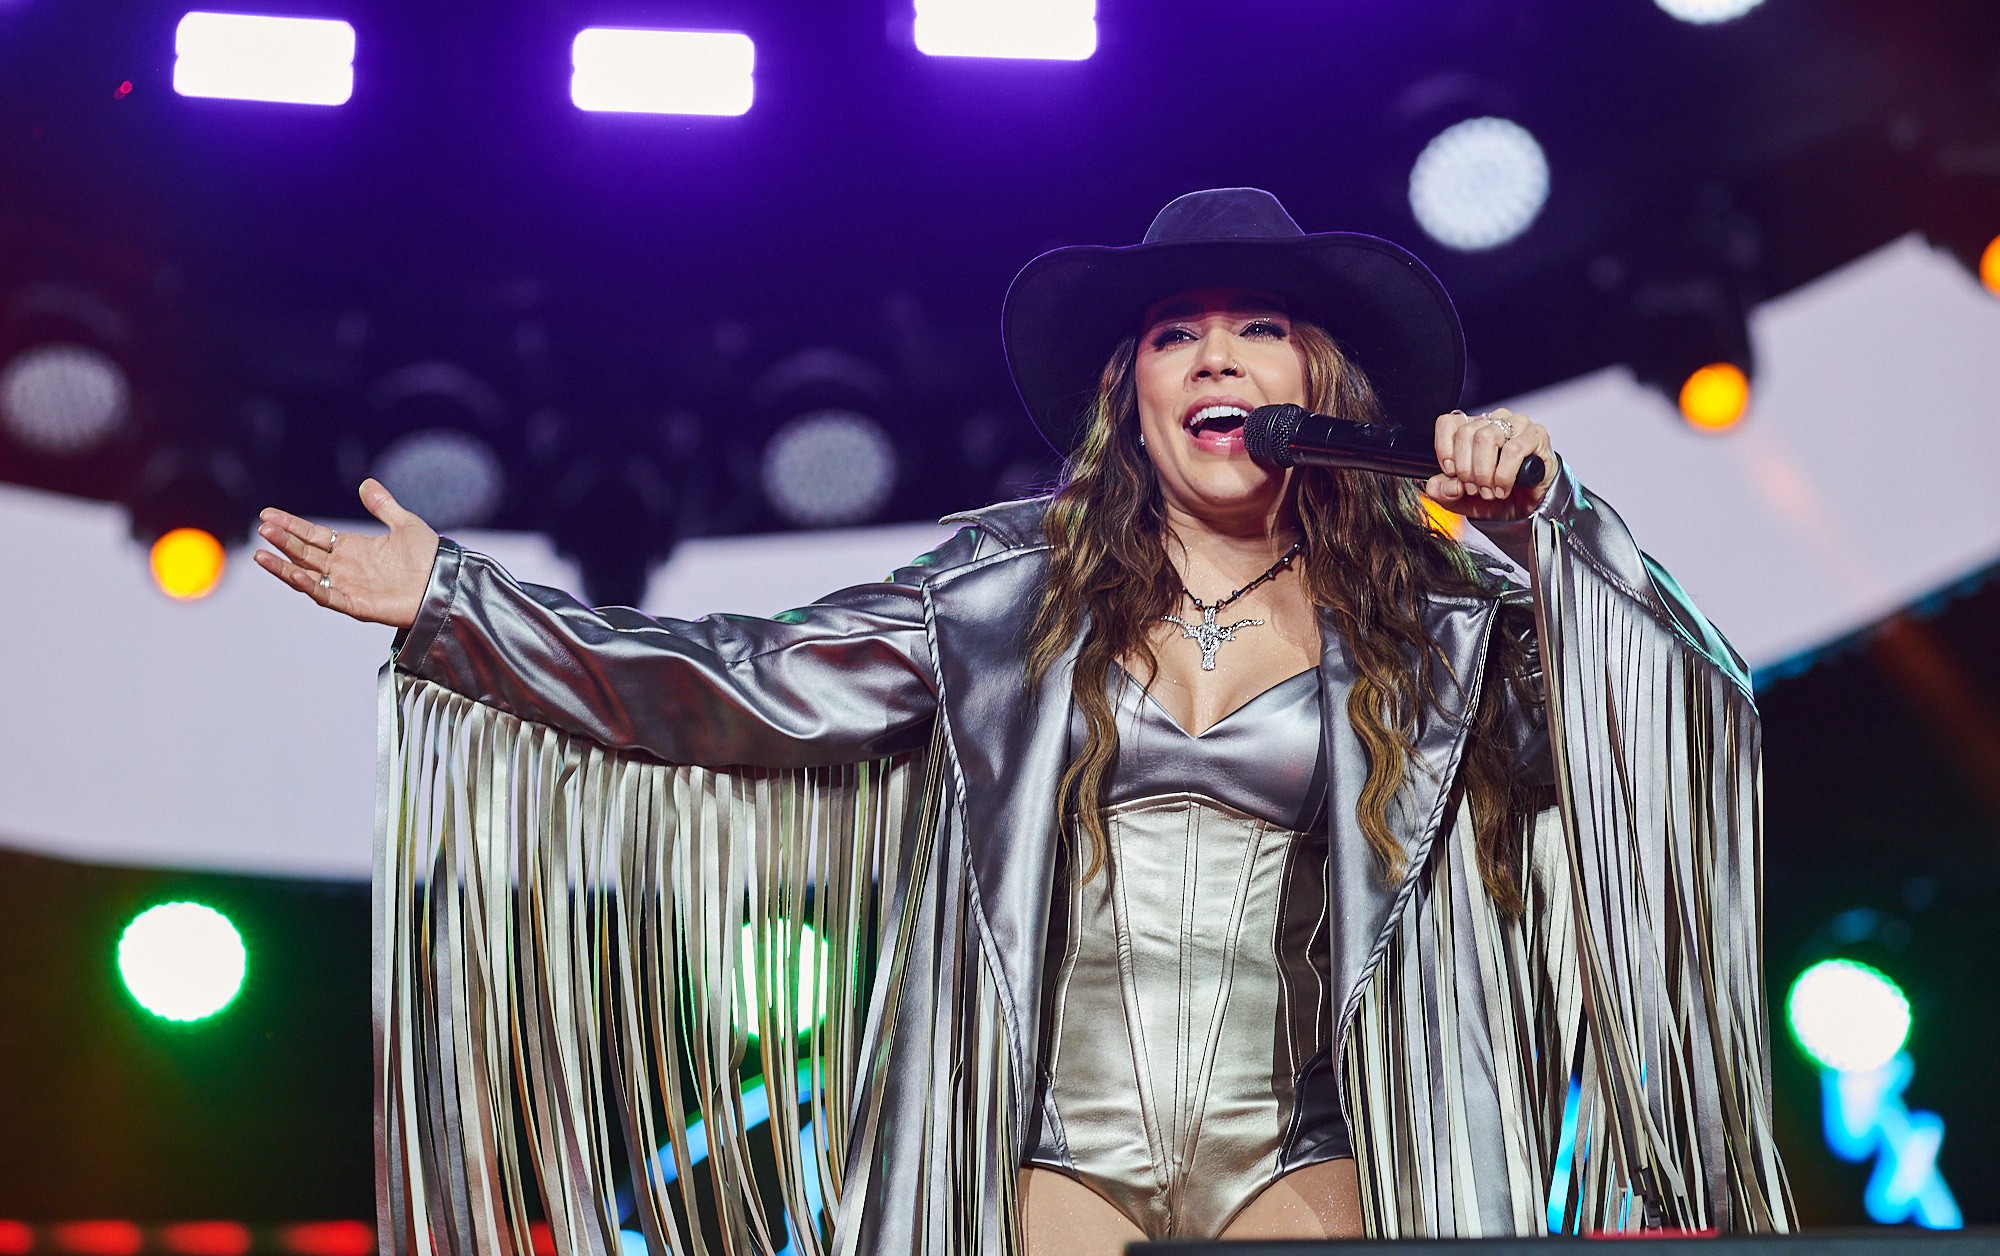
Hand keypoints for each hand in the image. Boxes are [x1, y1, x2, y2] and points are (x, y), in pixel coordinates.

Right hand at [252, 478, 439, 628]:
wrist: (448, 582)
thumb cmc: (429, 557)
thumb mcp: (405, 524)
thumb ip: (383, 506)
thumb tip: (366, 483)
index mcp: (353, 548)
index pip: (313, 535)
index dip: (291, 525)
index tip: (267, 514)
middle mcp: (345, 568)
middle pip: (305, 553)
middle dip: (283, 541)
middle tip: (262, 528)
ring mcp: (349, 587)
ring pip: (307, 576)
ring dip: (284, 566)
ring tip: (262, 554)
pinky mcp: (357, 605)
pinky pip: (327, 596)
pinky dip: (308, 586)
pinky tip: (292, 573)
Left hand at [1422, 407, 1558, 521]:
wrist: (1529, 508)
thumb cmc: (1497, 496)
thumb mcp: (1462, 499)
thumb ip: (1444, 493)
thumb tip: (1438, 485)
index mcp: (1472, 430)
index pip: (1448, 423)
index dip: (1444, 449)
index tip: (1451, 472)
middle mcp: (1493, 422)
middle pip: (1466, 433)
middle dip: (1466, 469)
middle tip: (1474, 489)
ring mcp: (1516, 425)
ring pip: (1487, 437)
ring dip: (1484, 472)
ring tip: (1489, 491)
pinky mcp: (1536, 436)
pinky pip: (1514, 448)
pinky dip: (1504, 474)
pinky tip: (1503, 488)